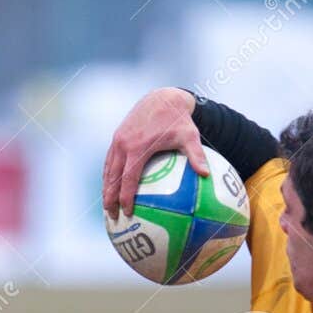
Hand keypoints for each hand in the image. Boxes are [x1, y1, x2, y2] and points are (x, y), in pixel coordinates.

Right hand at [103, 88, 205, 219]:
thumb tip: (206, 174)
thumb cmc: (178, 119)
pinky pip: (110, 159)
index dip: (126, 197)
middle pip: (113, 177)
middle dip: (109, 197)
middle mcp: (124, 143)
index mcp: (139, 147)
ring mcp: (118, 139)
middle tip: (111, 216)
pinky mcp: (117, 136)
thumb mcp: (190, 136)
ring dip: (106, 187)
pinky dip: (108, 174)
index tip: (127, 211)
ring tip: (106, 205)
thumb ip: (196, 155)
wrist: (163, 97)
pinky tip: (110, 185)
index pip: (128, 178)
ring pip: (108, 169)